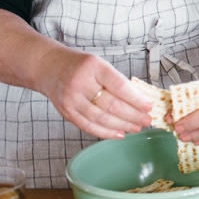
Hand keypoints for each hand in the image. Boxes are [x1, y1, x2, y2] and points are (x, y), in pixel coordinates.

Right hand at [36, 49, 153, 139]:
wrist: (49, 67)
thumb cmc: (81, 66)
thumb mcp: (100, 65)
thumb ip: (116, 81)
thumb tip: (139, 101)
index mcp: (94, 67)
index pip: (119, 85)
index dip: (136, 98)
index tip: (149, 106)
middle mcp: (80, 83)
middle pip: (111, 104)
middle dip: (133, 115)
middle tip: (147, 120)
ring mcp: (71, 99)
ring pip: (100, 118)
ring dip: (122, 126)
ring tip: (137, 127)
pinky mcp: (66, 112)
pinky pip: (88, 126)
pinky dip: (106, 132)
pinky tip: (119, 133)